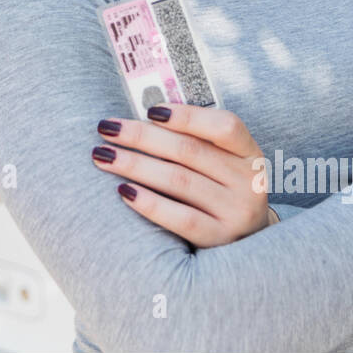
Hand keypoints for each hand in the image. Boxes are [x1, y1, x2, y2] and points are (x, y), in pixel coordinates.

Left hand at [91, 103, 272, 246]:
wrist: (245, 242)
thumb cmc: (220, 189)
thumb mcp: (222, 162)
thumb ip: (195, 140)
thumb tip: (144, 118)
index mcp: (249, 153)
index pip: (225, 126)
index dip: (187, 115)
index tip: (150, 110)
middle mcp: (248, 182)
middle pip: (189, 150)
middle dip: (141, 136)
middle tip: (106, 128)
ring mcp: (236, 212)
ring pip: (179, 181)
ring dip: (135, 165)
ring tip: (103, 156)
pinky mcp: (219, 239)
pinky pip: (180, 218)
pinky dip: (150, 203)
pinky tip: (123, 191)